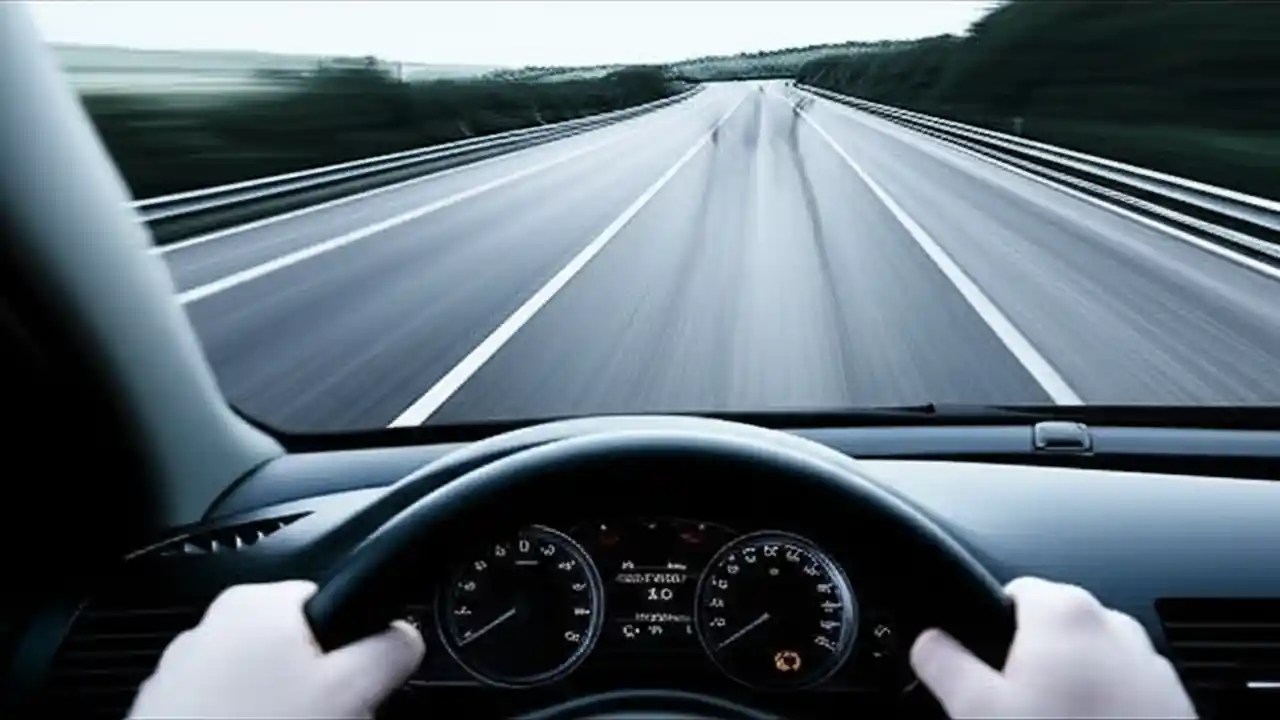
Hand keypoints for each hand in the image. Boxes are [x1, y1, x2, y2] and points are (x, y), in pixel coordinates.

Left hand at [127, 580, 423, 718]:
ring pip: (257, 682)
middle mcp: (211, 624)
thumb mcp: (352, 690)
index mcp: (256, 601)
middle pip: (293, 647)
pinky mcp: (165, 709)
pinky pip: (224, 708)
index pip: (328, 603)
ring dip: (278, 707)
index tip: (350, 686)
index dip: (350, 648)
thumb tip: (406, 636)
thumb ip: (391, 649)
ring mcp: (181, 669)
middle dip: (314, 685)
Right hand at [909, 576, 1195, 718]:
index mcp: (1064, 611)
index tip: (985, 668)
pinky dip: (1105, 707)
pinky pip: (1124, 691)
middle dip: (1030, 663)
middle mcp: (1114, 624)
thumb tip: (926, 644)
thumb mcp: (978, 709)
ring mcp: (1150, 663)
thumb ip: (943, 663)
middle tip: (1016, 709)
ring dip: (1070, 686)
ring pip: (1090, 662)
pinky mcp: (1172, 700)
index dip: (989, 630)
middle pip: (1051, 628)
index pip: (1011, 592)